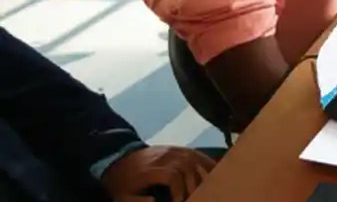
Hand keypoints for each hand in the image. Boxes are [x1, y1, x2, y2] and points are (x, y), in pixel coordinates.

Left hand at [101, 146, 215, 201]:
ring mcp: (170, 150)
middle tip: (197, 197)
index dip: (179, 191)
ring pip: (192, 158)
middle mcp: (162, 157)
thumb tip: (157, 201)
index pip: (172, 176)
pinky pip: (194, 152)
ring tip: (210, 186)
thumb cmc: (122, 183)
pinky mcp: (175, 147)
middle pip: (186, 167)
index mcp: (149, 169)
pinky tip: (214, 169)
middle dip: (193, 185)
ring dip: (203, 173)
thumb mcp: (123, 197)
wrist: (116, 159)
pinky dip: (205, 161)